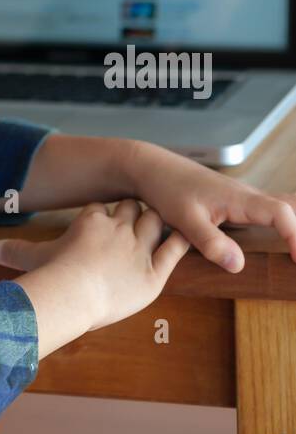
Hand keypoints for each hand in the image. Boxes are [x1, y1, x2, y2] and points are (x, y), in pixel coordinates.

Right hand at [0, 199, 190, 340]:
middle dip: (135, 209)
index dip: (105, 212)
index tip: (106, 217)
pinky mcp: (155, 271)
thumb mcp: (32, 258)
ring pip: (155, 222)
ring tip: (164, 221)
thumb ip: (14, 252)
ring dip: (157, 220)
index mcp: (91, 220)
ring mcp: (139, 248)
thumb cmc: (51, 276)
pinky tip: (189, 238)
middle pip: (133, 208)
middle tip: (139, 215)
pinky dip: (181, 241)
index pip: (102, 207)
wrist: (71, 294)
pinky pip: (175, 249)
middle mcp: (118, 228)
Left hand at [126, 139, 295, 272]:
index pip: (280, 213)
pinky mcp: (234, 201)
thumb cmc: (167, 189)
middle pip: (287, 208)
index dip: (295, 235)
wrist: (152, 168)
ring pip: (278, 207)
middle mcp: (246, 194)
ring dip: (292, 225)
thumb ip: (211, 242)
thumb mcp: (185, 219)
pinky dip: (280, 222)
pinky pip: (266, 210)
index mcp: (239, 198)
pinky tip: (281, 235)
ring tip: (295, 252)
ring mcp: (241, 196)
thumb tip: (240, 265)